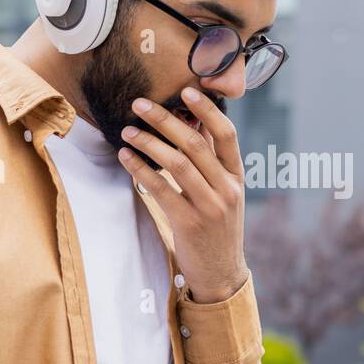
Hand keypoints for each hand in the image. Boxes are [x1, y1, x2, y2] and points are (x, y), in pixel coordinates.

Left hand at [116, 87, 246, 303]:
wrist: (222, 273)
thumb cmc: (218, 228)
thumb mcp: (224, 194)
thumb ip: (211, 162)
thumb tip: (194, 124)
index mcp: (236, 177)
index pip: (226, 135)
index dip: (208, 110)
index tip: (187, 90)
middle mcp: (227, 189)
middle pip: (194, 144)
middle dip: (164, 120)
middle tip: (140, 104)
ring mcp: (209, 207)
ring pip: (177, 164)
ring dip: (148, 142)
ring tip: (127, 130)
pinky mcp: (188, 223)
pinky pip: (160, 189)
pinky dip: (141, 170)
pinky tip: (126, 158)